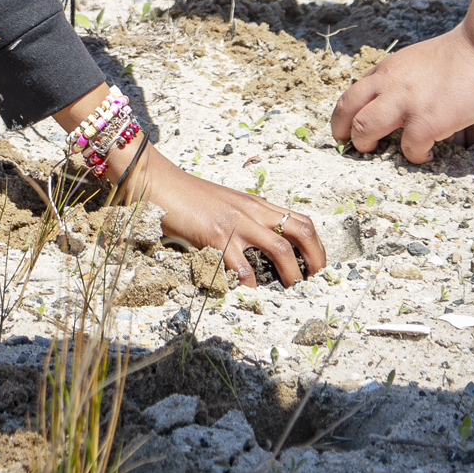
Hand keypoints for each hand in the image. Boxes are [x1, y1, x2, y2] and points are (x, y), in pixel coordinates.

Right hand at [128, 148, 323, 286]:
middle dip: (316, 259)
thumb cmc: (185, 196)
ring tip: (289, 292)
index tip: (317, 268)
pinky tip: (248, 293)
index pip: (301, 220)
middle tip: (315, 283)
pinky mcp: (215, 235)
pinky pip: (241, 265)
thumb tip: (253, 250)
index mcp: (254, 204)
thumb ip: (240, 222)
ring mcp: (234, 222)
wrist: (156, 179)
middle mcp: (251, 210)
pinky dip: (248, 283)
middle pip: (302, 230)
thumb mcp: (222, 205)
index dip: (316, 246)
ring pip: (280, 248)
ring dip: (291, 274)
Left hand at [331, 21, 473, 161]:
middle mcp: (388, 84)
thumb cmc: (460, 53)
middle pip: (346, 110)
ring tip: (381, 153)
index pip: (352, 94)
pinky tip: (427, 156)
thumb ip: (401, 78)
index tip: (353, 129)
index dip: (348, 115)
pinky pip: (408, 149)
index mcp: (387, 70)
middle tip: (354, 146)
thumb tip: (398, 102)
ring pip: (363, 129)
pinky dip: (415, 157)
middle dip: (342, 132)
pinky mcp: (425, 121)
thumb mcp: (417, 60)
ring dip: (366, 145)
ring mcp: (405, 103)